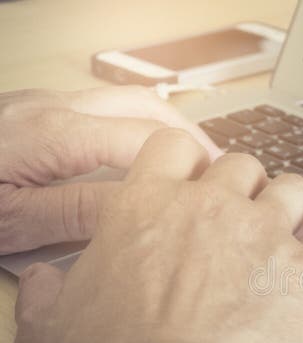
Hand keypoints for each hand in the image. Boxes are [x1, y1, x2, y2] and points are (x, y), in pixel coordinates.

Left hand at [0, 86, 221, 253]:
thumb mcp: (12, 219)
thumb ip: (76, 212)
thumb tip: (141, 212)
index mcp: (52, 134)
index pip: (145, 140)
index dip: (188, 164)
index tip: (211, 192)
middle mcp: (53, 107)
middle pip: (145, 107)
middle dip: (190, 137)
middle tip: (218, 170)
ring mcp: (45, 102)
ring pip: (127, 99)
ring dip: (167, 125)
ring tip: (193, 158)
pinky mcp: (36, 109)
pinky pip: (104, 106)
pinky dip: (138, 124)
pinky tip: (146, 152)